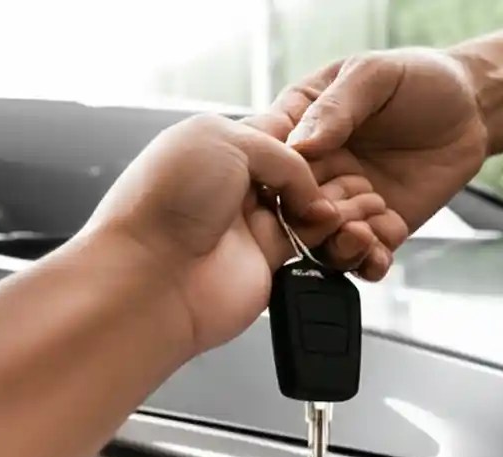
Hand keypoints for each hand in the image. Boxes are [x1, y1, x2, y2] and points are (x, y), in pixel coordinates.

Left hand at [83, 114, 395, 354]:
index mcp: (216, 145)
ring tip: (345, 201)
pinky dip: (330, 236)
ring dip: (333, 204)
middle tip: (351, 170)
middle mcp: (233, 185)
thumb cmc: (166, 202)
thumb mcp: (226, 140)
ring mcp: (249, 226)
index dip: (310, 135)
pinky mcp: (266, 264)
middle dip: (328, 171)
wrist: (151, 277)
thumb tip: (311, 190)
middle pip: (299, 172)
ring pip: (310, 209)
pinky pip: (310, 245)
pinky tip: (334, 226)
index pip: (278, 133)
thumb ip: (282, 155)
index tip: (337, 136)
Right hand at [263, 49, 490, 276]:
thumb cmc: (418, 78)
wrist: (472, 107)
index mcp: (300, 127)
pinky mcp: (380, 226)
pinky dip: (369, 261)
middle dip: (308, 219)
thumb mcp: (374, 75)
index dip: (271, 176)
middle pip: (291, 209)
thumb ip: (337, 107)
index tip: (286, 184)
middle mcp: (318, 171)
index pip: (268, 156)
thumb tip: (300, 145)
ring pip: (324, 241)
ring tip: (359, 233)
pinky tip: (380, 248)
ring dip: (338, 245)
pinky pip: (366, 257)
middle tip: (332, 213)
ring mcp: (347, 202)